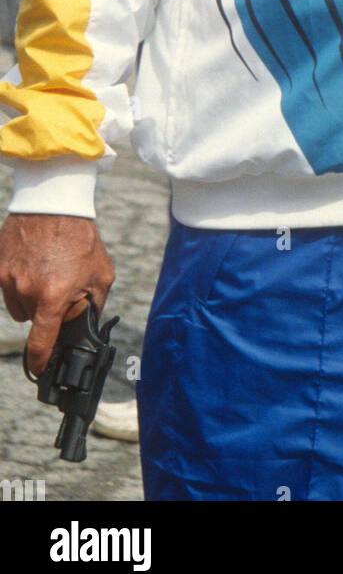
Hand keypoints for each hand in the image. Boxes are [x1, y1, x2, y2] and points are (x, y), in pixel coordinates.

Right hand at [0, 214, 114, 373]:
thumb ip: (94, 303)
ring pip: (18, 305)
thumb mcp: (101, 273)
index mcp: (53, 296)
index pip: (41, 342)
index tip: (40, 369)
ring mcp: (9, 278)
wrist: (55, 203)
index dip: (40, 360)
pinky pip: (7, 286)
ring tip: (46, 272)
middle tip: (59, 287)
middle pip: (32, 320)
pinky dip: (18, 281)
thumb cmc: (81, 237)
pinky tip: (33, 263)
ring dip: (30, 298)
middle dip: (45, 311)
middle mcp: (27, 291)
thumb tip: (88, 324)